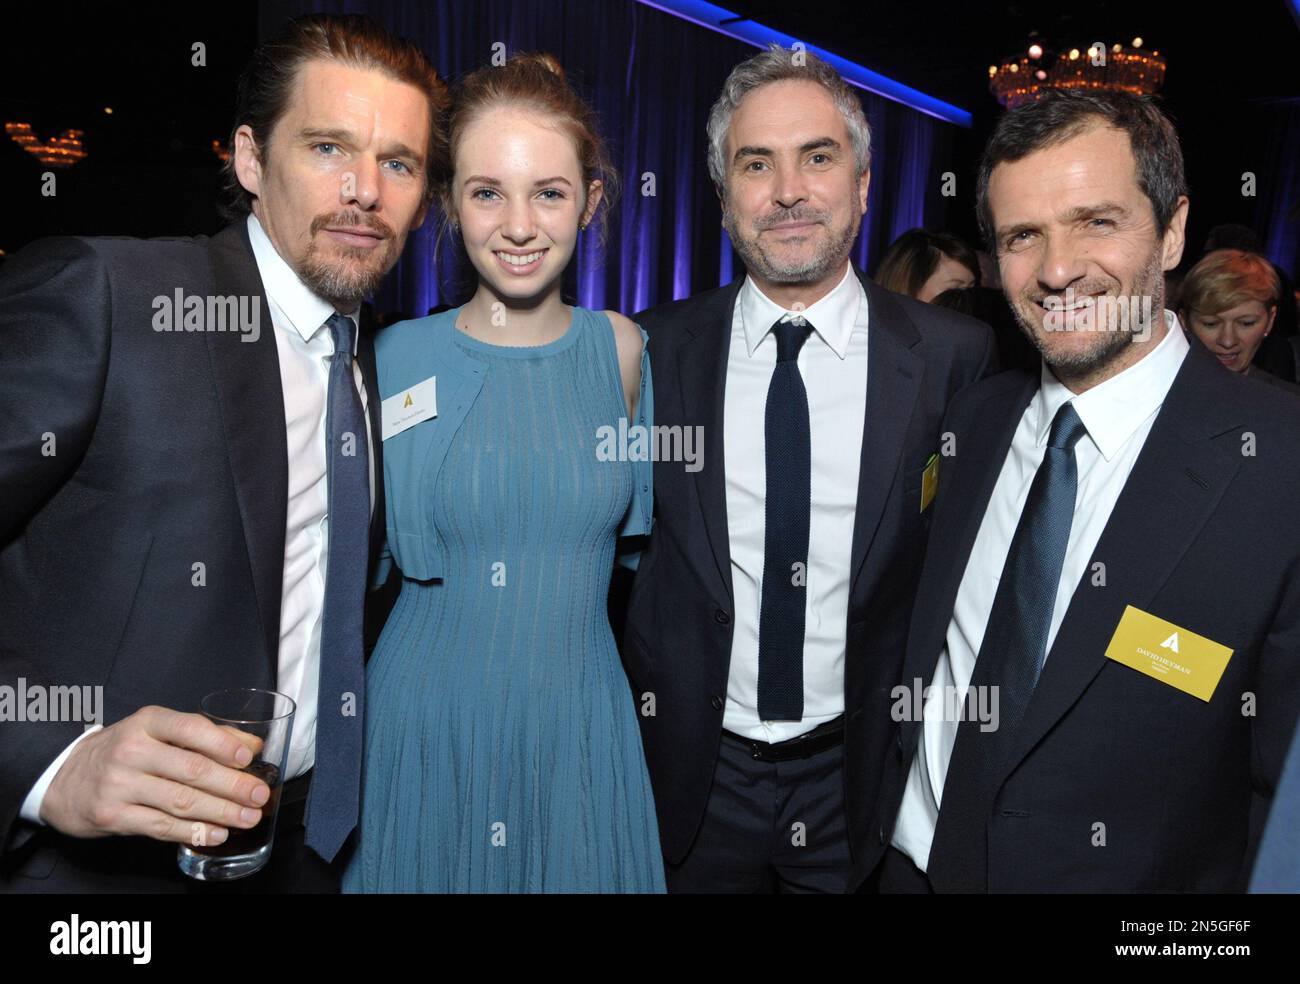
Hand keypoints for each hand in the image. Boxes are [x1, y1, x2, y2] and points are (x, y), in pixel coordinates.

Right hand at [41, 705, 271, 847]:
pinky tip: (217, 833)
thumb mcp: (157, 731)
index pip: (190, 728)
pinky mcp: (112, 816)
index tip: (249, 757)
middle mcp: (131, 751)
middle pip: (192, 770)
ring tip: (248, 817)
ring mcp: (119, 785)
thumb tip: (252, 744)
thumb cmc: (123, 751)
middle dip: (233, 785)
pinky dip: (194, 831)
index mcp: (147, 722)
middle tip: (259, 795)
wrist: (65, 778)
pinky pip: (161, 826)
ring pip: (181, 801)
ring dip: (221, 812)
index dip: (222, 744)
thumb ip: (205, 734)